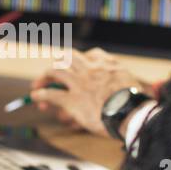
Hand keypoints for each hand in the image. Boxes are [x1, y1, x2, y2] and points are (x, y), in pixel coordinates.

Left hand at [30, 48, 149, 135]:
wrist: (130, 114)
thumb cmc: (134, 103)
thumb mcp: (131, 83)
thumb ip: (120, 80)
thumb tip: (117, 87)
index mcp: (107, 64)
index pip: (91, 54)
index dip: (81, 60)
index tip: (77, 67)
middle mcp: (90, 70)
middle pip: (68, 57)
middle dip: (58, 62)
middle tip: (52, 73)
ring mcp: (79, 84)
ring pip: (55, 70)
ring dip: (44, 77)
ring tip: (38, 85)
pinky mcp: (72, 100)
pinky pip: (50, 95)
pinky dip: (40, 95)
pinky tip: (36, 98)